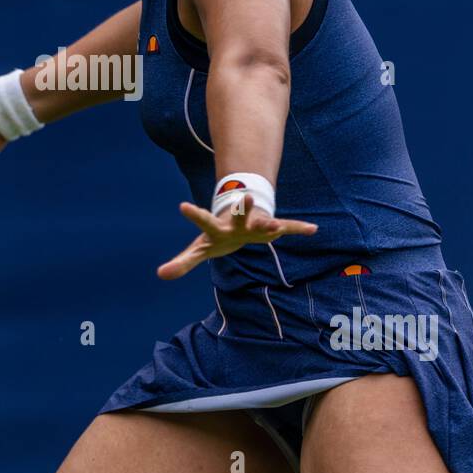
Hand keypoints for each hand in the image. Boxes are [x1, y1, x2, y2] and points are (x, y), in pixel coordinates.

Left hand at [157, 194, 317, 279]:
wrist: (239, 217)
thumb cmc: (217, 235)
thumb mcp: (200, 249)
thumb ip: (183, 262)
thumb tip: (160, 275)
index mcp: (218, 228)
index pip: (204, 222)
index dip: (194, 215)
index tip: (182, 205)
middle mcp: (237, 222)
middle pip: (239, 216)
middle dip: (243, 209)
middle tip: (246, 198)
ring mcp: (255, 223)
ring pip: (263, 221)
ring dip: (270, 223)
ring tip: (277, 226)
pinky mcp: (270, 226)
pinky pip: (286, 227)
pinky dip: (298, 228)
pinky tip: (312, 229)